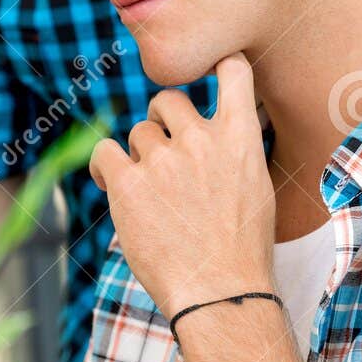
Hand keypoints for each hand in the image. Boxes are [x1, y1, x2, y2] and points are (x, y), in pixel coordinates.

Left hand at [89, 53, 275, 319]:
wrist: (221, 295)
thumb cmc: (242, 251)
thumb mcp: (257, 187)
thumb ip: (234, 149)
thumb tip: (214, 128)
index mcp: (240, 138)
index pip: (232, 70)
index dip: (215, 66)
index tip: (206, 75)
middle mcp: (200, 139)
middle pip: (167, 100)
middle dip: (163, 121)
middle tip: (167, 158)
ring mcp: (162, 160)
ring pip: (137, 132)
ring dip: (139, 155)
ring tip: (151, 193)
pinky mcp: (128, 183)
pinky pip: (104, 151)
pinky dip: (105, 166)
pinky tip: (111, 185)